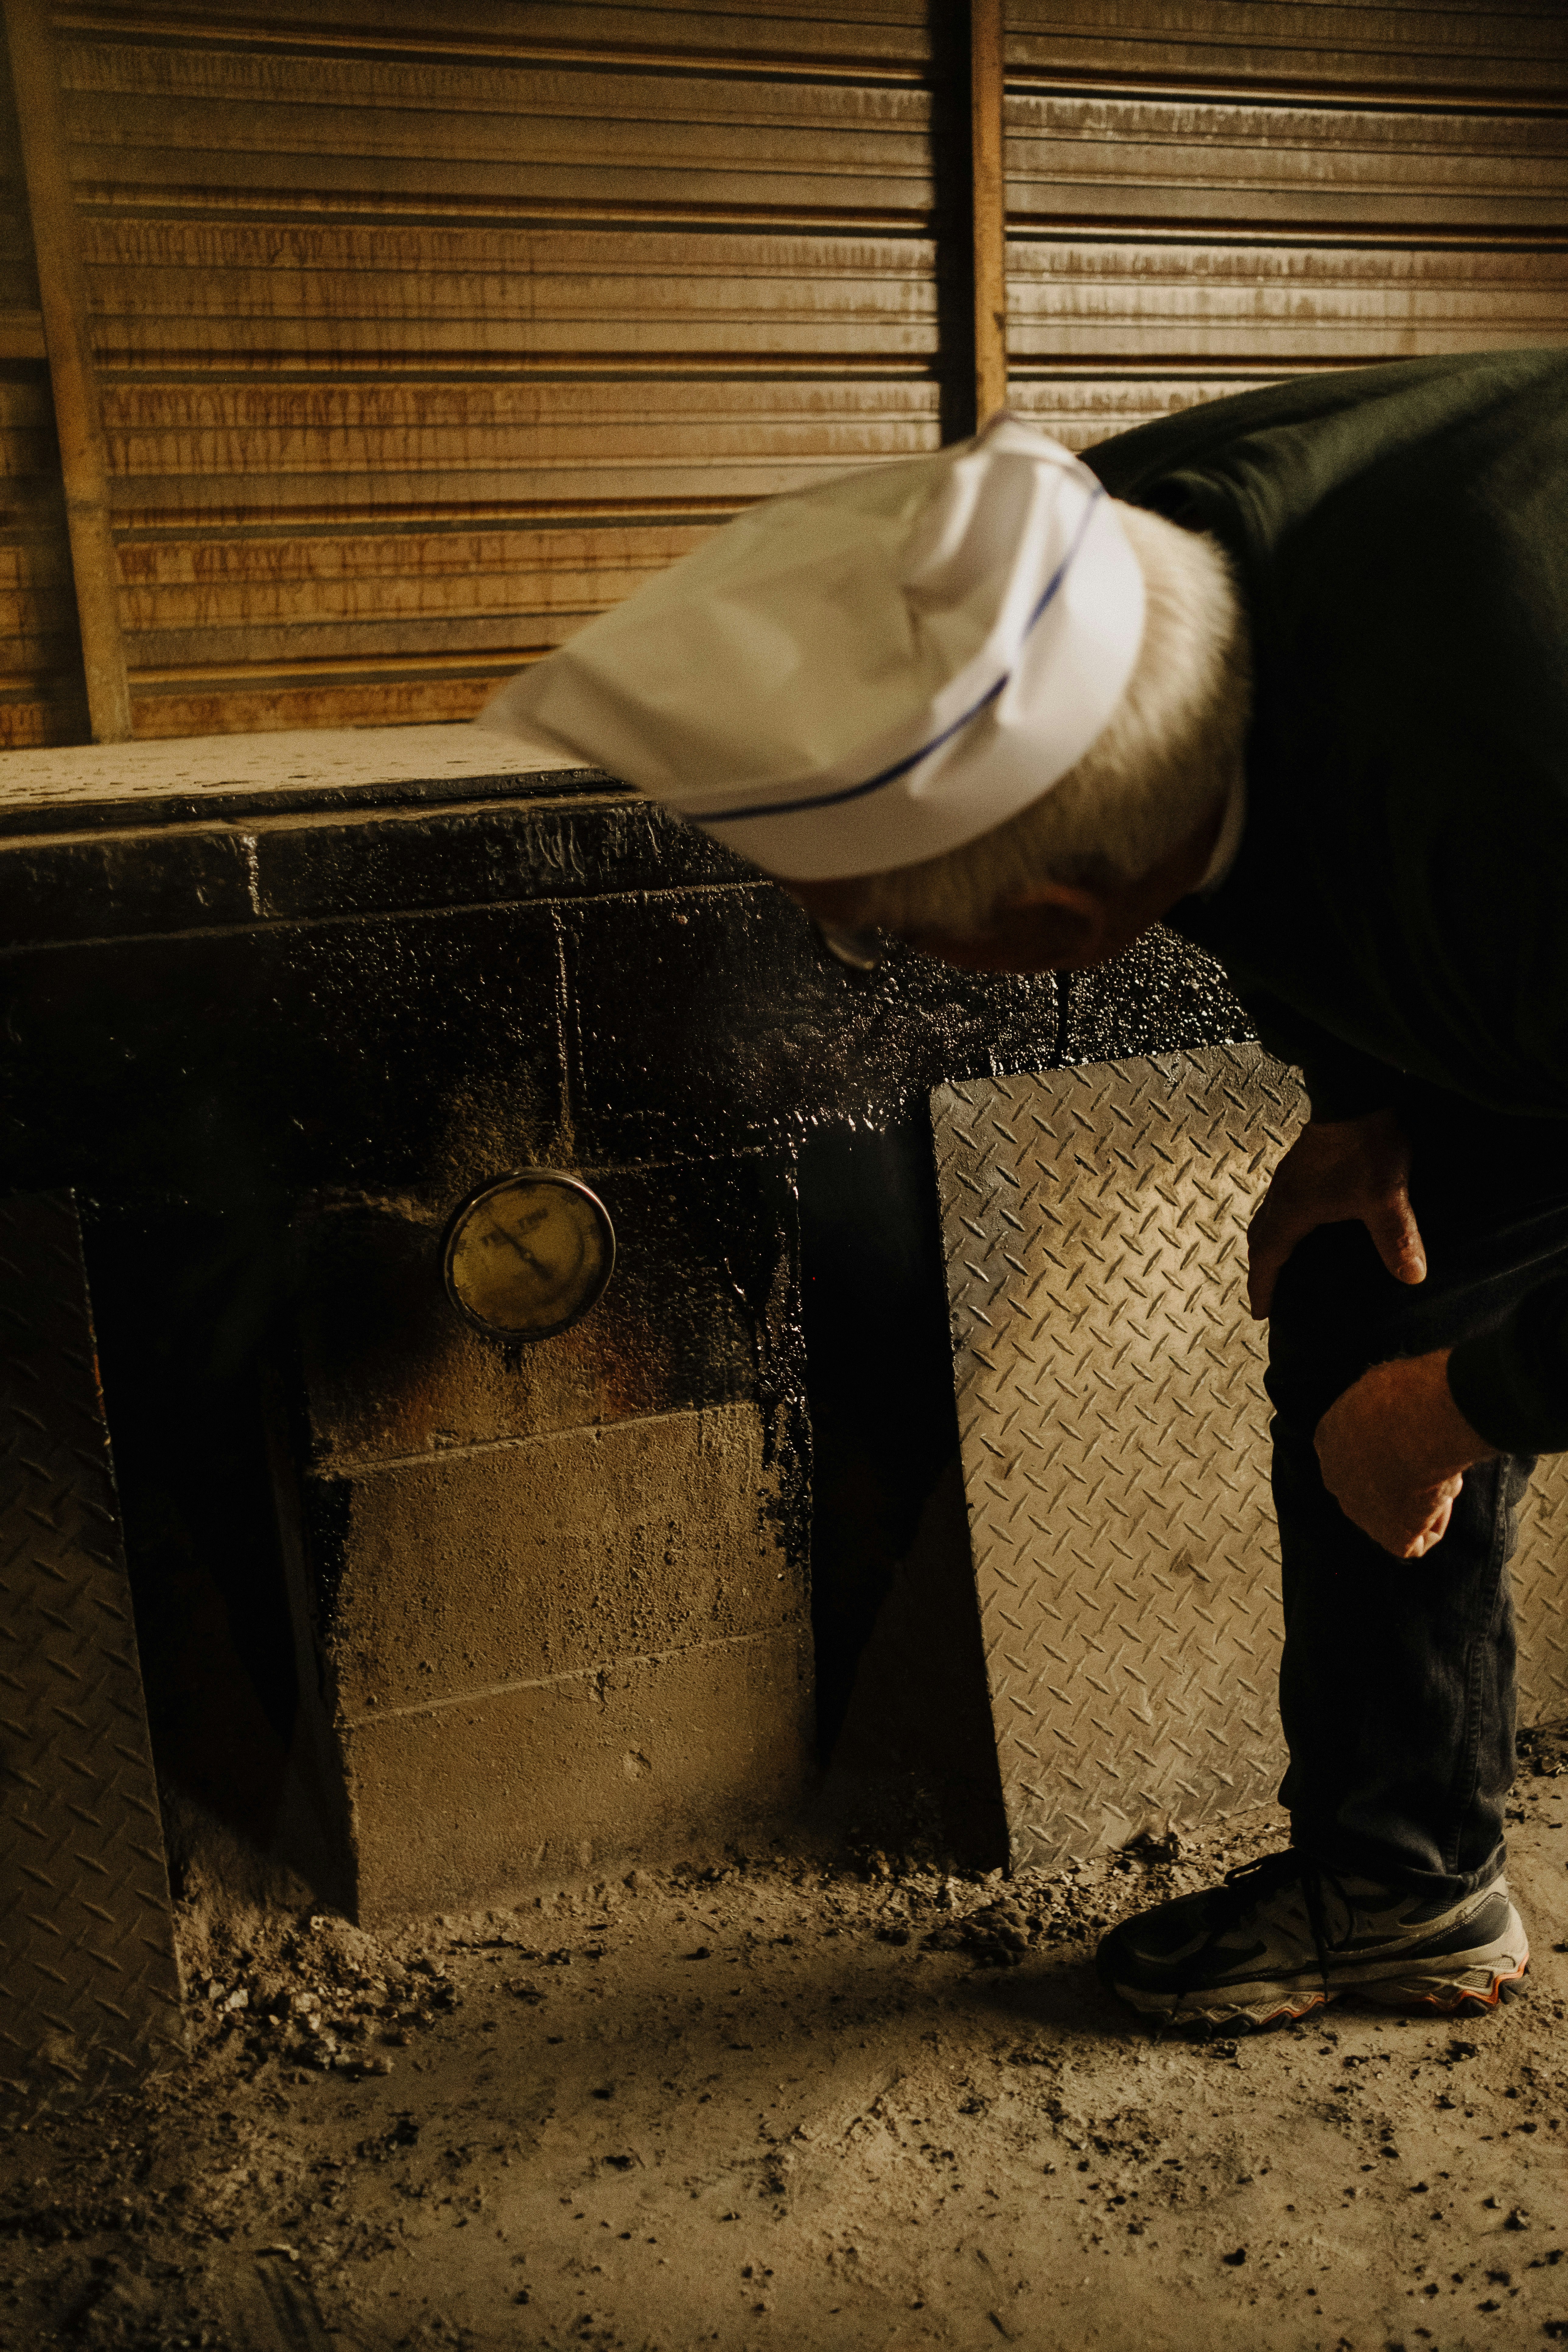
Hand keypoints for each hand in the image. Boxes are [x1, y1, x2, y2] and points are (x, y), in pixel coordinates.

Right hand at [1247, 1107, 1425, 1319]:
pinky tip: (1310, 1220)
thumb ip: (1397, 1238)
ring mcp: (1292, 1175)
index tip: (1261, 1312)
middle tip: (1268, 1291)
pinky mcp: (1304, 1162)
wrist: (1356, 1093)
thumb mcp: (1384, 1197)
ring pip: (1270, 1216)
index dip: (1262, 1287)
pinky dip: (1286, 1219)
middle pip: (1260, 1237)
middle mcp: (1284, 1193)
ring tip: (1285, 1261)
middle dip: (1261, 1268)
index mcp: (1292, 1209)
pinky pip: (1285, 1199)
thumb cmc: (1364, 1144)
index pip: (1266, 1257)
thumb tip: (1413, 1277)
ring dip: (1272, 1241)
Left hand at [1314, 1350, 1496, 1558]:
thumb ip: (1378, 1404)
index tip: (1412, 1441)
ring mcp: (1359, 1511)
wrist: (1419, 1419)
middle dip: (1402, 1479)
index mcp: (1328, 1437)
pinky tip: (1444, 1494)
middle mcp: (1335, 1477)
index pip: (1354, 1454)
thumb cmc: (1405, 1393)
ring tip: (1441, 1470)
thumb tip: (1394, 1403)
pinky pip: (1417, 1541)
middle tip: (1431, 1460)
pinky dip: (1436, 1522)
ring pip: (1396, 1514)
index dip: (1388, 1451)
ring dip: (1422, 1500)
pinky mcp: (1390, 1536)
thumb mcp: (1381, 1386)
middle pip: (1371, 1488)